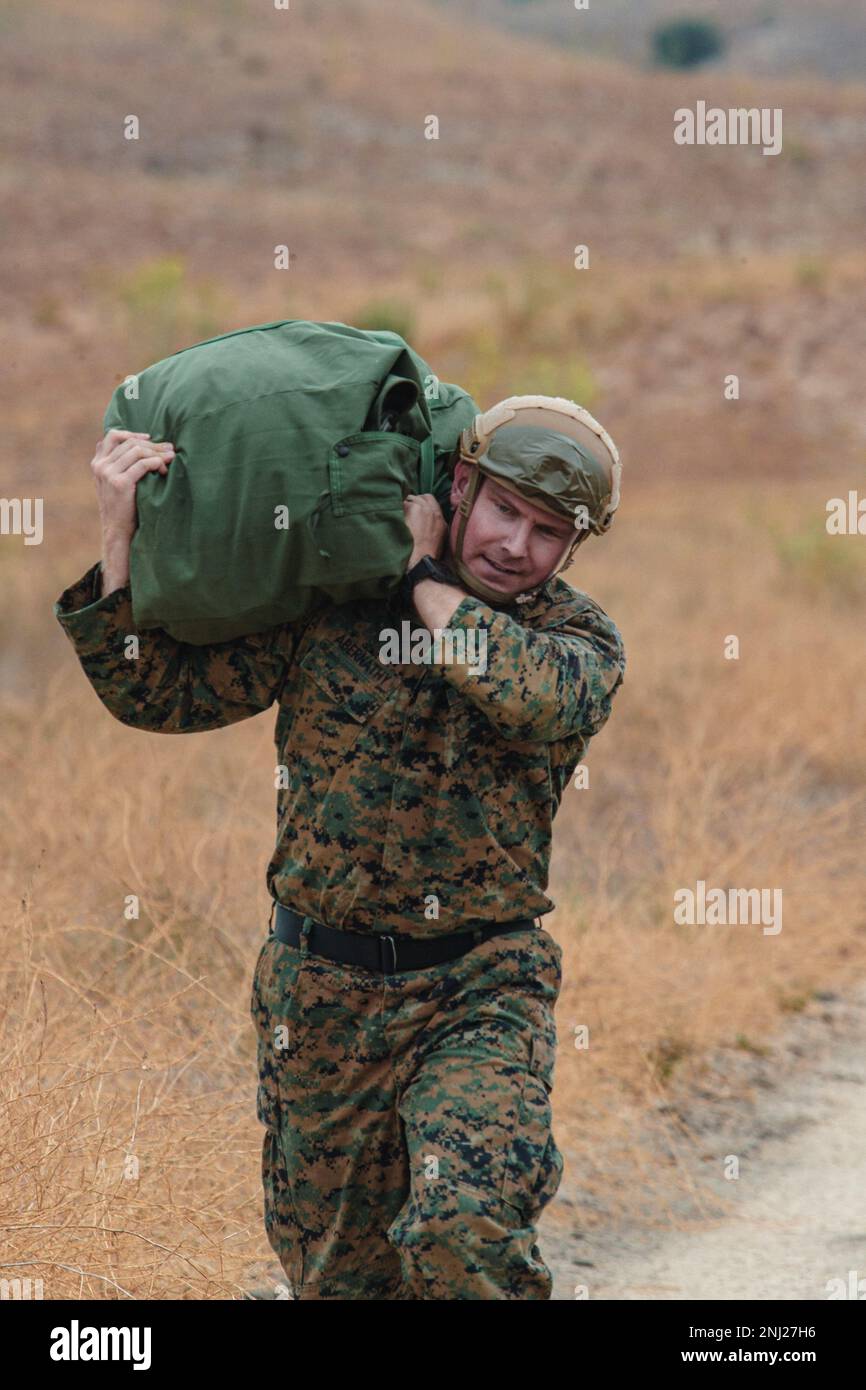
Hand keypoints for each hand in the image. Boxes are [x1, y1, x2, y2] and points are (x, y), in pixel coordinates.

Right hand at [91, 427, 174, 546]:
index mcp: (98, 463)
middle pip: (130, 443)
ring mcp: (108, 473)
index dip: (133, 433)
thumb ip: (119, 464)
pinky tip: (164, 469)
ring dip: (157, 452)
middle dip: (153, 444)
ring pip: (137, 451)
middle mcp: (100, 465)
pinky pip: (142, 464)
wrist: (118, 530)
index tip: (150, 438)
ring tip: (171, 458)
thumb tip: (140, 444)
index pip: (113, 436)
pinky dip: (156, 463)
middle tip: (169, 448)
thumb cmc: (123, 506)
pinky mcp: (120, 483)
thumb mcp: (114, 482)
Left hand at [403, 493, 446, 568]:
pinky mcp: (414, 508)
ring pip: (413, 498)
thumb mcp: (438, 540)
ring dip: (407, 505)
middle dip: (416, 501)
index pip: (434, 503)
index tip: (417, 509)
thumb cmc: (426, 555)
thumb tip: (428, 522)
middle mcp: (435, 512)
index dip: (424, 504)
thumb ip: (435, 527)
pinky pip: (405, 503)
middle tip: (407, 509)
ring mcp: (425, 509)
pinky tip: (399, 519)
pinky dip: (401, 509)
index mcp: (441, 521)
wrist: (421, 559)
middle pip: (425, 497)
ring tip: (402, 517)